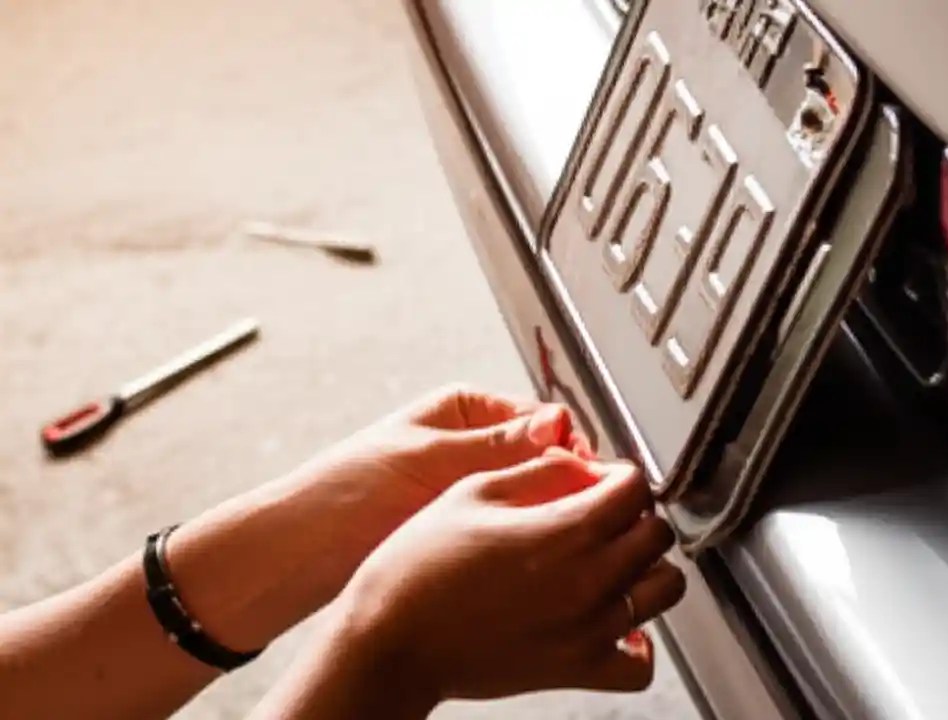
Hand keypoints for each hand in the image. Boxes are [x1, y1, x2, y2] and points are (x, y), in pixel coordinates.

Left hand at [292, 384, 574, 542]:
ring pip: (532, 495)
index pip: (542, 419)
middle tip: (584, 509)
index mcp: (466, 408)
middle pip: (544, 458)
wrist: (303, 554)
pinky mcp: (467, 526)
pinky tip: (539, 551)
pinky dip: (529, 535)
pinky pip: (513, 525)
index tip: (588, 475)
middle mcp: (475, 443)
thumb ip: (498, 445)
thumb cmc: (349, 492)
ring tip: (564, 532)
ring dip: (548, 511)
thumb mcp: (430, 459)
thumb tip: (557, 425)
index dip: (569, 447)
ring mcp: (472, 486)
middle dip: (564, 482)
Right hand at [336, 454, 686, 704]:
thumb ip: (538, 471)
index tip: (599, 479)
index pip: (636, 487)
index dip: (618, 474)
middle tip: (603, 515)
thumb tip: (578, 461)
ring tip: (611, 562)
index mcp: (567, 530)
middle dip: (635, 515)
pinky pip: (641, 663)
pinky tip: (613, 622)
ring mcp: (590, 629)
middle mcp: (590, 580)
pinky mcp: (578, 669)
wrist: (390, 642)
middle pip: (657, 534)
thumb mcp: (472, 492)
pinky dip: (638, 641)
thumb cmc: (418, 567)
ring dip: (646, 569)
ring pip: (664, 590)